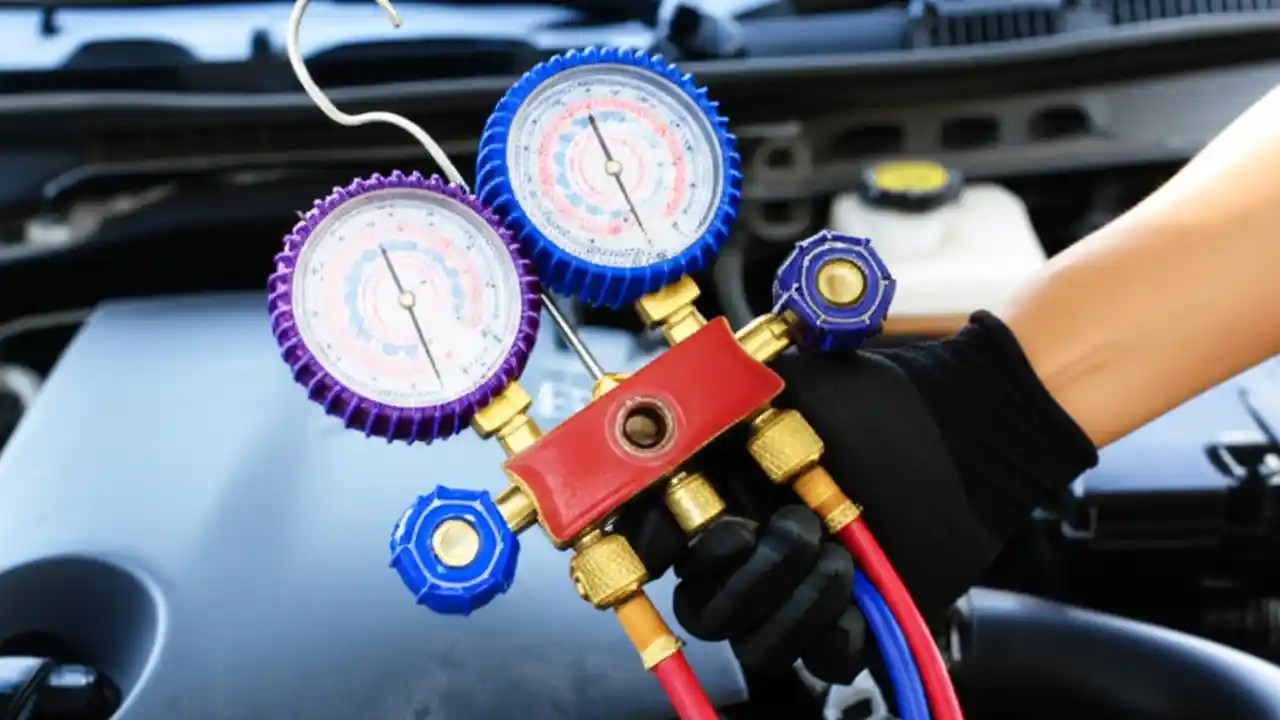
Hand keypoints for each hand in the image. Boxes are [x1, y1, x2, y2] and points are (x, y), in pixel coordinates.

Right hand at [617, 346, 1001, 689]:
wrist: (961, 433)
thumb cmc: (880, 405)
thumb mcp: (793, 383)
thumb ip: (725, 390)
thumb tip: (665, 398)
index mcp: (722, 495)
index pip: (653, 542)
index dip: (653, 544)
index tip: (674, 533)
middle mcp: (751, 551)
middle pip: (701, 609)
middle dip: (742, 579)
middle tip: (792, 528)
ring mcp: (796, 592)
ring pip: (755, 646)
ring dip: (793, 604)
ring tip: (836, 554)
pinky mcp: (847, 621)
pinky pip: (822, 661)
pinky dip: (836, 631)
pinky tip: (859, 588)